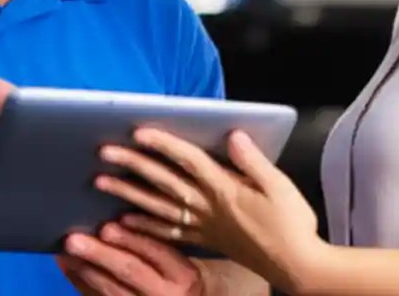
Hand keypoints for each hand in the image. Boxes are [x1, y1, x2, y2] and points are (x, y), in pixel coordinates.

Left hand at [57, 223, 202, 295]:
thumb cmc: (180, 276)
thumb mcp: (183, 259)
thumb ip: (159, 240)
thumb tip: (120, 216)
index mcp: (184, 275)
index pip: (157, 253)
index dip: (132, 239)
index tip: (107, 226)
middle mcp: (164, 294)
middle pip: (130, 271)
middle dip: (100, 254)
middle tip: (73, 239)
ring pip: (111, 290)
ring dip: (84, 269)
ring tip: (64, 251)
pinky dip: (80, 282)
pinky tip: (67, 266)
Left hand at [95, 129, 327, 293]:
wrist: (297, 266)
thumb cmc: (292, 224)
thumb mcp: (280, 186)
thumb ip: (253, 161)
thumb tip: (234, 135)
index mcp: (225, 189)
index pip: (188, 161)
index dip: (163, 144)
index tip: (140, 132)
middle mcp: (208, 206)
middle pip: (164, 181)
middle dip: (133, 165)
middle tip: (105, 152)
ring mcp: (204, 225)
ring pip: (158, 206)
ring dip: (128, 193)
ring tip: (101, 181)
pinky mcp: (206, 239)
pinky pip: (168, 232)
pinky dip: (144, 226)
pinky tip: (124, 221)